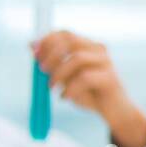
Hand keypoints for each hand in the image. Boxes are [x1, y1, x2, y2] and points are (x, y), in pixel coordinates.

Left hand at [32, 30, 145, 146]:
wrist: (114, 112)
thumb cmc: (90, 95)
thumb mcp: (66, 79)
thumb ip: (52, 63)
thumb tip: (31, 45)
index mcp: (87, 46)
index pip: (66, 34)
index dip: (48, 40)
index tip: (34, 53)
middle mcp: (98, 50)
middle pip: (71, 41)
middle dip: (51, 54)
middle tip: (41, 70)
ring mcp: (106, 62)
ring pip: (77, 58)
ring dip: (59, 73)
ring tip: (51, 88)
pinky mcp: (110, 78)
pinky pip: (85, 78)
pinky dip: (70, 88)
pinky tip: (66, 97)